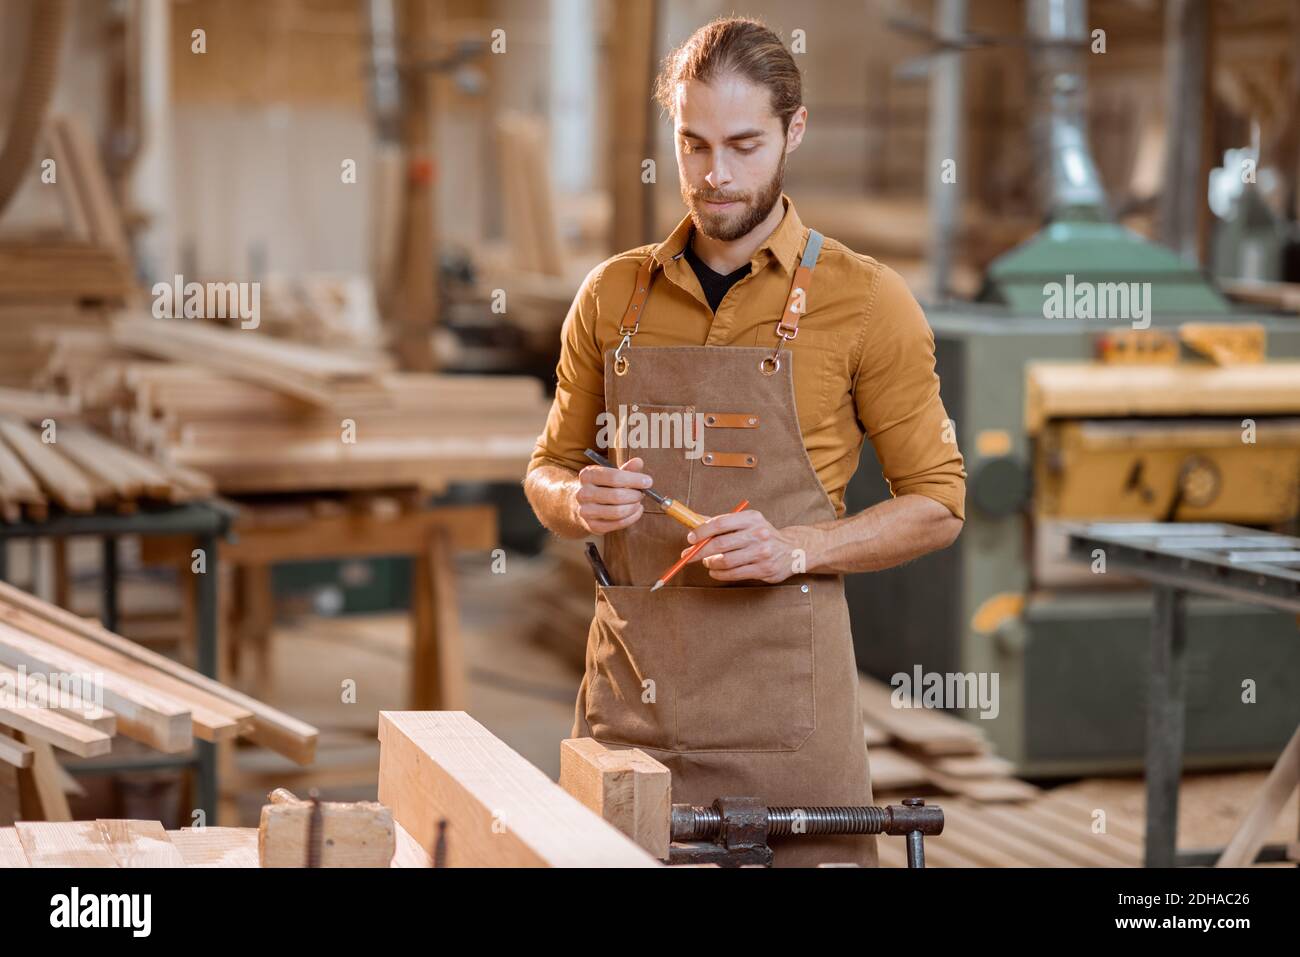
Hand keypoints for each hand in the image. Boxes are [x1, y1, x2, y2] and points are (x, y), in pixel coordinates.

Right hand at [572, 456, 651, 533]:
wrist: (581, 504)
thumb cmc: (601, 486)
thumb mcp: (611, 473)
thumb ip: (626, 469)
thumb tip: (638, 462)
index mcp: (587, 475)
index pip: (614, 477)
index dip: (634, 479)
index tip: (648, 481)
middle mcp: (583, 493)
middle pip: (616, 496)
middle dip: (635, 495)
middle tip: (642, 493)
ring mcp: (586, 511)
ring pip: (617, 512)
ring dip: (634, 507)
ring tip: (638, 502)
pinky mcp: (592, 526)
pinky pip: (618, 524)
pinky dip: (632, 518)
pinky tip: (636, 511)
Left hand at [682, 509, 804, 582]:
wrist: (794, 549)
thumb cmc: (763, 535)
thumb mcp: (748, 523)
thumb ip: (723, 523)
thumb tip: (695, 522)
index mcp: (752, 519)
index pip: (721, 523)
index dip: (702, 531)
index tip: (690, 538)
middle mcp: (758, 534)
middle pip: (720, 543)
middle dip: (699, 551)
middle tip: (689, 555)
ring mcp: (762, 553)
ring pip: (725, 561)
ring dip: (710, 563)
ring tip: (707, 562)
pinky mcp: (764, 569)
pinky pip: (734, 574)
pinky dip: (719, 574)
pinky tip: (715, 571)